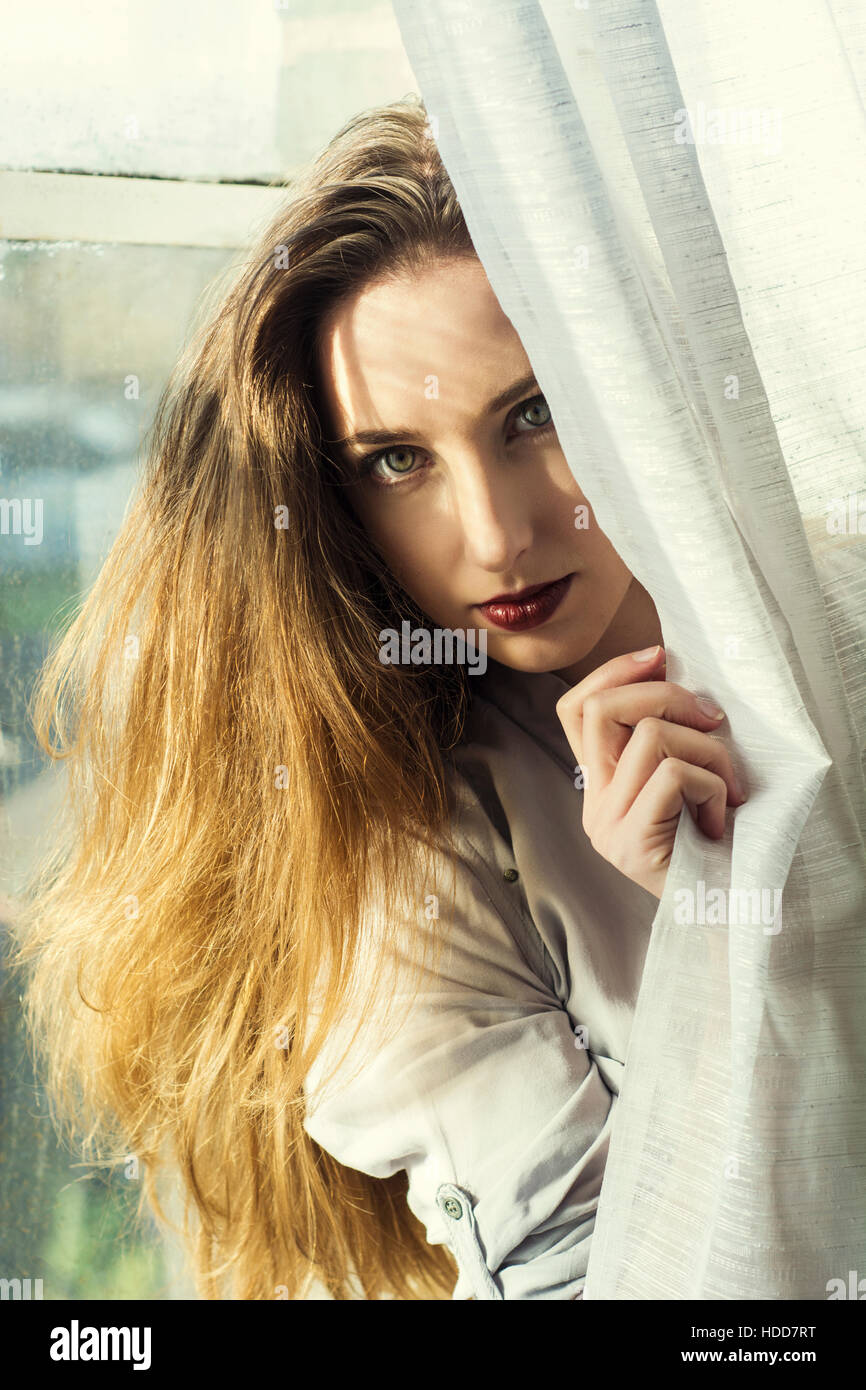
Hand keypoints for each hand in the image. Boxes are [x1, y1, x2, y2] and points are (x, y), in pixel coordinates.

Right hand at [555, 645, 745, 898]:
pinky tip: (722, 816)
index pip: (576, 710)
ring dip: (708, 750)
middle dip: (667, 696)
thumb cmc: (721, 847)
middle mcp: (594, 805)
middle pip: (603, 711)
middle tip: (715, 721)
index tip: (661, 656)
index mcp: (601, 786)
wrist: (730, 920)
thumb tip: (673, 672)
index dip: (613, 671)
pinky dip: (711, 785)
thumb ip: (668, 738)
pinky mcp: (632, 844)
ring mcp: (607, 827)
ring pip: (649, 738)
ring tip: (731, 786)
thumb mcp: (688, 780)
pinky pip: (671, 776)